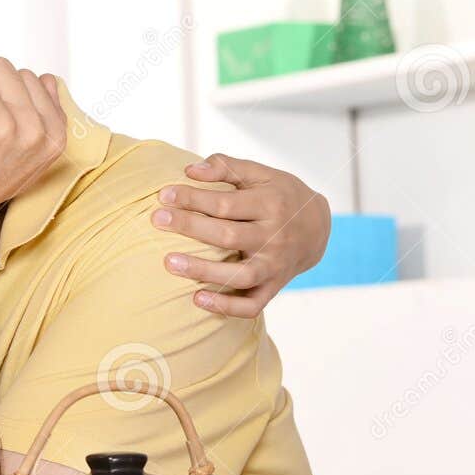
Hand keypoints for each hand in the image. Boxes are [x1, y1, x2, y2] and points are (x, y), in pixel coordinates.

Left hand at [153, 153, 329, 317]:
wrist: (318, 227)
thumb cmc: (279, 195)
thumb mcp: (260, 174)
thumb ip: (226, 167)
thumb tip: (190, 170)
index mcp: (271, 205)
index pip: (225, 204)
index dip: (192, 199)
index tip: (163, 195)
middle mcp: (275, 237)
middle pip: (228, 236)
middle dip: (190, 227)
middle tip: (156, 220)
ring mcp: (275, 266)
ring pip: (239, 275)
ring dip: (203, 271)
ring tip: (169, 262)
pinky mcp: (273, 287)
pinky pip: (251, 305)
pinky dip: (226, 307)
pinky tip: (197, 299)